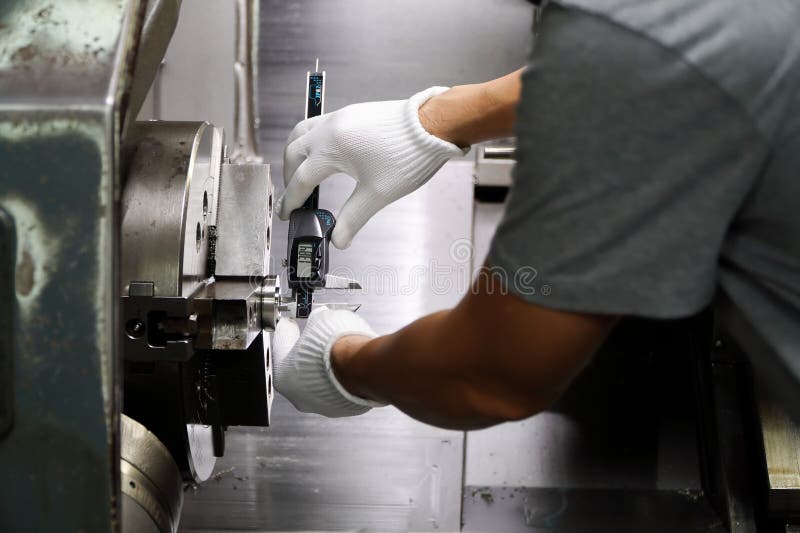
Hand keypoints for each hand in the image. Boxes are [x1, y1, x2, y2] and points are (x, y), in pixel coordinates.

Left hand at [272, 307, 385, 416]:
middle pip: (300, 368)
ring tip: (337, 349)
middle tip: (316, 336)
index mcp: (284, 375)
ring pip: (322, 380)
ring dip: (327, 365)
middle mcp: (300, 395)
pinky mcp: (344, 407)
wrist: (364, 368)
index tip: (289, 325)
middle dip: (308, 350)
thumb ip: (316, 320)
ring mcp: (323, 405)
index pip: (281, 347)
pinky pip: (340, 388)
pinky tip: (349, 363)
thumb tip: (320, 317)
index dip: (287, 332)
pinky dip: (343, 376)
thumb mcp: (321, 320)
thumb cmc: (338, 349)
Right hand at [277, 87, 467, 247]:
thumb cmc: (408, 155)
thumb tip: (338, 239)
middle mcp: (330, 128)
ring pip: (303, 132)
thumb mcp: (376, 194)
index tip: (288, 213)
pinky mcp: (352, 112)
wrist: (434, 125)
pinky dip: (312, 141)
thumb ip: (352, 219)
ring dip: (296, 153)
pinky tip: (324, 155)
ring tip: (300, 172)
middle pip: (293, 152)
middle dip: (288, 175)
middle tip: (293, 195)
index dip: (292, 201)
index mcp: (331, 149)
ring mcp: (340, 116)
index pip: (301, 179)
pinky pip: (319, 124)